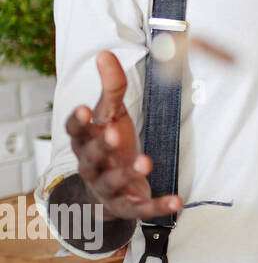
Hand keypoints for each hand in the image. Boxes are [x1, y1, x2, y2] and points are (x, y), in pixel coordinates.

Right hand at [64, 50, 181, 220]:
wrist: (109, 191)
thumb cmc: (110, 146)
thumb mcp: (112, 116)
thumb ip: (111, 88)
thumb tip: (105, 54)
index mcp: (85, 142)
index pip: (76, 131)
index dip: (78, 122)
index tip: (84, 108)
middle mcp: (92, 166)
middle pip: (91, 157)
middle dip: (101, 147)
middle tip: (113, 134)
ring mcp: (108, 187)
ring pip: (112, 182)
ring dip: (127, 173)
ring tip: (145, 162)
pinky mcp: (127, 205)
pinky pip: (141, 208)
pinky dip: (158, 206)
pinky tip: (177, 200)